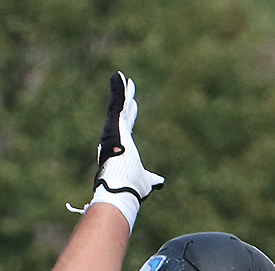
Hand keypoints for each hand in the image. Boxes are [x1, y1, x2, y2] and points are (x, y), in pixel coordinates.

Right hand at [72, 72, 164, 226]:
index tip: (132, 105)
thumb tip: (160, 182)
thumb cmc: (132, 188)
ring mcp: (114, 131)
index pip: (127, 127)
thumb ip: (152, 179)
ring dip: (120, 91)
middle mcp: (116, 137)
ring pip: (118, 106)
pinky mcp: (115, 126)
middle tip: (128, 84)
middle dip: (125, 98)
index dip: (130, 115)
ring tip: (122, 76)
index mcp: (124, 147)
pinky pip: (116, 104)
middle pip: (123, 113)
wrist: (122, 190)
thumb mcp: (146, 180)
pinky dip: (118, 90)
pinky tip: (119, 76)